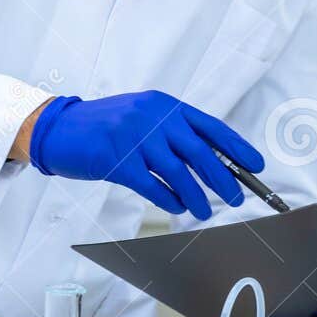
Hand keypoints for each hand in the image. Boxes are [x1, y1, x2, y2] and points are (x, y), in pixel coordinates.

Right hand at [27, 91, 263, 219]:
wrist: (59, 129)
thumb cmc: (105, 126)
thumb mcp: (144, 117)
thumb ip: (174, 133)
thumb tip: (213, 161)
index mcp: (166, 106)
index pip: (212, 127)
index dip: (238, 148)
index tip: (256, 166)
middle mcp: (155, 118)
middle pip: (201, 152)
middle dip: (224, 178)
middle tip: (238, 197)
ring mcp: (135, 138)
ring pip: (179, 173)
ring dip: (197, 196)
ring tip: (205, 211)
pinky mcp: (117, 160)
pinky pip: (153, 186)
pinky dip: (169, 200)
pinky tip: (178, 208)